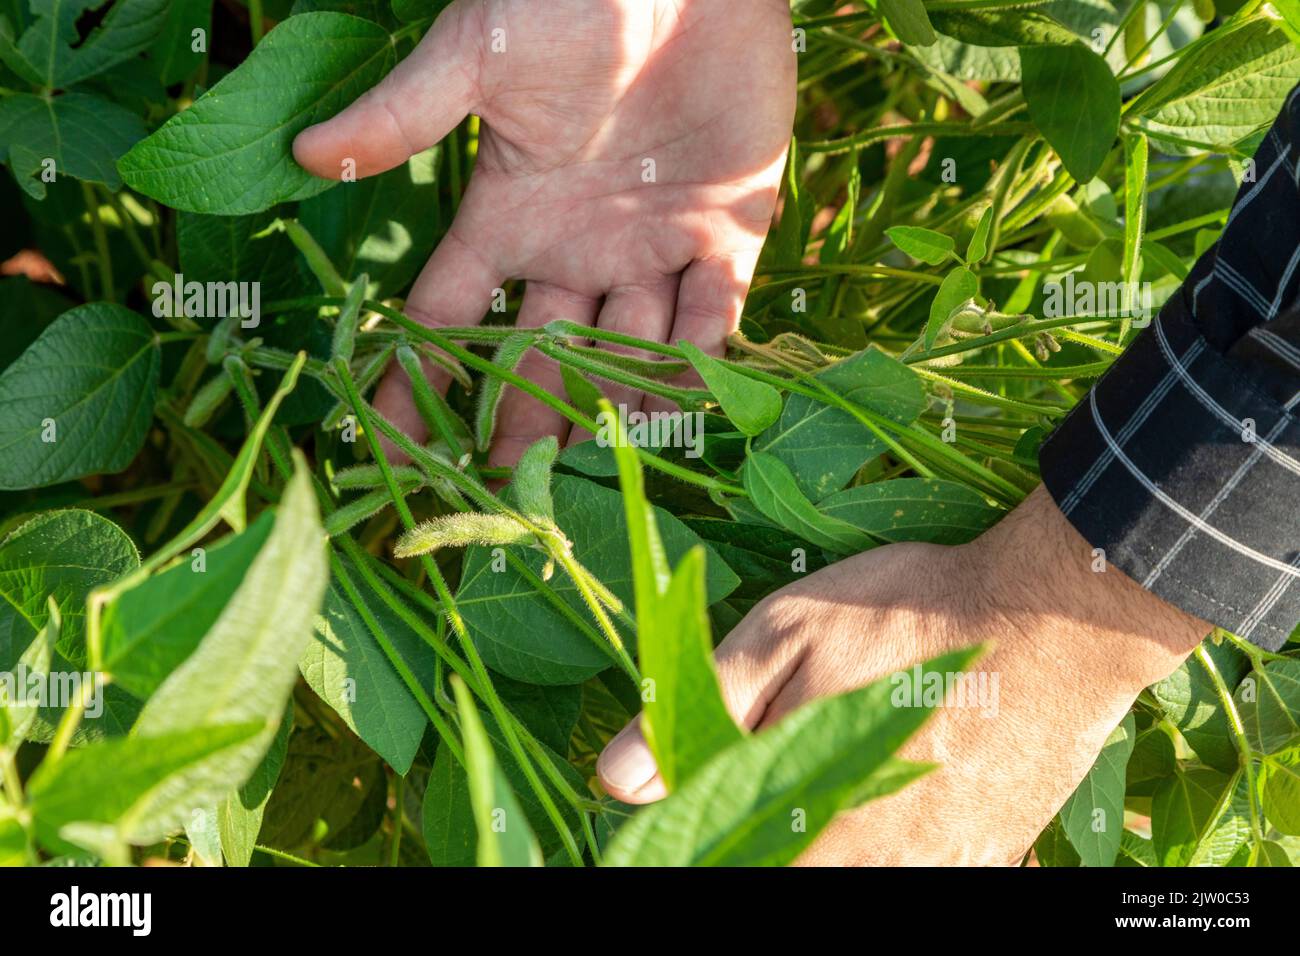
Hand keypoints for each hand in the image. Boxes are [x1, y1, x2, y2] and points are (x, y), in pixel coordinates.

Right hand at [294, 0, 796, 465]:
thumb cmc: (574, 0)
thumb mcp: (479, 56)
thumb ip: (407, 112)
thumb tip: (310, 155)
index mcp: (509, 216)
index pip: (449, 320)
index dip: (420, 381)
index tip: (394, 445)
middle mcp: (576, 250)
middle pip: (541, 359)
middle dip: (521, 424)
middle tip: (502, 492)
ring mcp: (651, 247)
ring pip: (629, 353)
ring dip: (612, 410)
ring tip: (593, 471)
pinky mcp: (728, 232)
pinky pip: (712, 315)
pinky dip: (699, 364)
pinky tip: (679, 418)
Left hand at [597, 486, 1211, 864]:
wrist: (1056, 614)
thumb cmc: (912, 613)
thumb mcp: (791, 633)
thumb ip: (707, 708)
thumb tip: (616, 782)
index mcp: (817, 827)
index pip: (732, 870)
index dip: (699, 848)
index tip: (688, 820)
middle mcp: (880, 868)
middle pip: (789, 870)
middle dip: (761, 837)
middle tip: (772, 776)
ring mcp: (940, 868)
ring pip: (850, 870)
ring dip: (822, 837)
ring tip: (827, 776)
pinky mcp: (986, 856)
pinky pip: (915, 866)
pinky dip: (885, 839)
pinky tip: (889, 790)